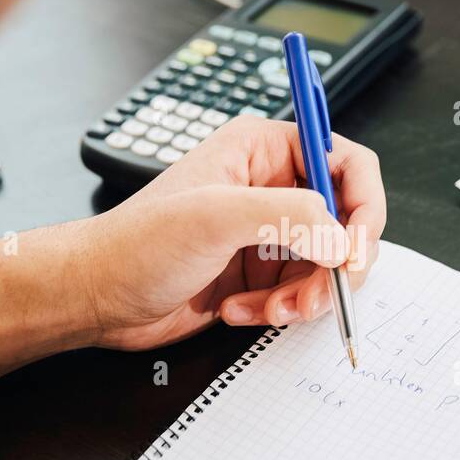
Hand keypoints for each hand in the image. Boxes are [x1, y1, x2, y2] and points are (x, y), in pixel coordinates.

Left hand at [79, 116, 384, 350]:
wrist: (97, 297)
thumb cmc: (135, 244)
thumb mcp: (215, 216)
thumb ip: (289, 215)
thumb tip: (341, 239)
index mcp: (262, 150)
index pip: (346, 163)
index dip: (363, 206)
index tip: (355, 248)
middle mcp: (270, 187)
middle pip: (344, 222)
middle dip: (334, 265)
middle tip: (315, 295)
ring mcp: (264, 233)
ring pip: (325, 265)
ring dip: (305, 295)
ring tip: (267, 308)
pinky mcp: (257, 273)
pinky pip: (298, 293)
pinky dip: (279, 309)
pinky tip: (238, 309)